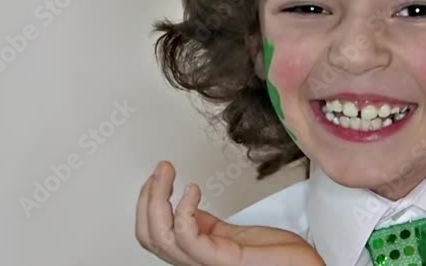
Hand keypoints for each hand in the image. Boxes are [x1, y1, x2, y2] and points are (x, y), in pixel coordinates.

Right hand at [136, 161, 323, 265]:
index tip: (157, 177)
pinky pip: (189, 239)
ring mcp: (208, 263)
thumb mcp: (233, 235)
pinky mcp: (224, 260)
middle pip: (150, 236)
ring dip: (157, 198)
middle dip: (147, 198)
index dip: (146, 204)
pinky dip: (183, 211)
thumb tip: (186, 206)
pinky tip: (192, 190)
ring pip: (161, 236)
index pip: (153, 234)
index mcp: (197, 253)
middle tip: (161, 170)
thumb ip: (208, 225)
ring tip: (168, 173)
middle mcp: (197, 262)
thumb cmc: (279, 256)